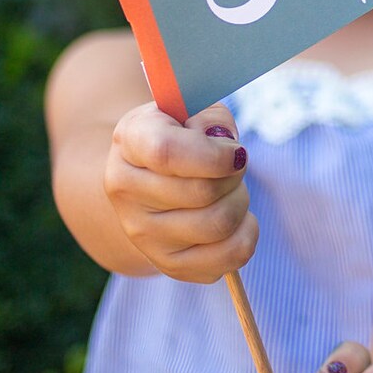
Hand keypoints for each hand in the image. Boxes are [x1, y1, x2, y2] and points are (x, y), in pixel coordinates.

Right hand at [102, 101, 257, 282]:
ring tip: (230, 190)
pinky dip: (246, 235)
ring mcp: (142, 233)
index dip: (214, 155)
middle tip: (234, 166)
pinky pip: (227, 258)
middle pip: (202, 193)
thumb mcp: (195, 109)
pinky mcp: (168, 263)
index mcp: (130, 140)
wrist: (149, 174)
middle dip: (235, 175)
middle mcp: (126, 190)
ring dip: (240, 202)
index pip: (167, 153)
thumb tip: (230, 153)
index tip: (236, 151)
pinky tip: (237, 218)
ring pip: (217, 225)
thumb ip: (214, 121)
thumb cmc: (183, 133)